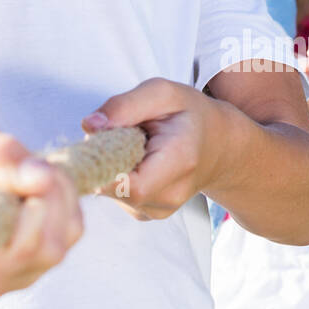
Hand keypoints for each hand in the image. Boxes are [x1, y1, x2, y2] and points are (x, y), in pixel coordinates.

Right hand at [0, 111, 83, 299]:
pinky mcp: (39, 259)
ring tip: (26, 165)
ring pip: (65, 237)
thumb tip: (41, 180)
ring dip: (59, 190)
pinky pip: (72, 228)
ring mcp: (16, 272)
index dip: (26, 234)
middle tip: (27, 159)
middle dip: (50, 193)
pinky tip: (37, 178)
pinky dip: (66, 195)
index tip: (32, 196)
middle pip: (46, 248)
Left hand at [81, 77, 224, 219]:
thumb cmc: (189, 115)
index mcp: (179, 162)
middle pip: (112, 187)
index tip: (101, 138)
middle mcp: (170, 195)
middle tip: (121, 133)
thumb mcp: (163, 93)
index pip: (126, 184)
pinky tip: (135, 161)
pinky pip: (114, 196)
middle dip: (104, 158)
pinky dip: (116, 176)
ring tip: (134, 146)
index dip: (103, 164)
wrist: (218, 146)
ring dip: (110, 166)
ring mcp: (158, 210)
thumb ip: (125, 105)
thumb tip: (90, 126)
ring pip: (109, 192)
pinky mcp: (145, 214)